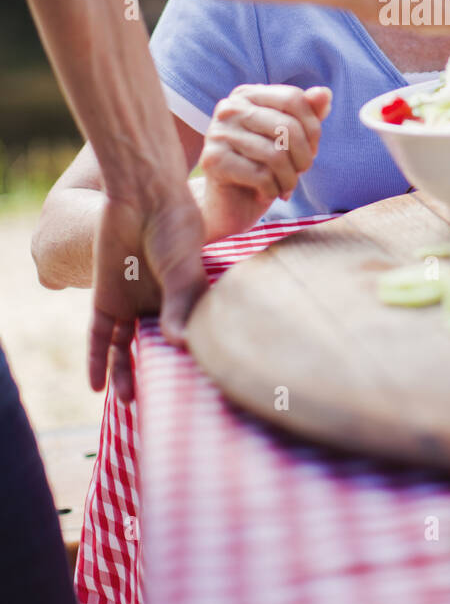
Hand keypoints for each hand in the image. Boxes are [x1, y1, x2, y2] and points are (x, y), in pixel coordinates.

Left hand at [89, 185, 208, 402]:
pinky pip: (100, 337)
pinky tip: (97, 388)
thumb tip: (179, 344)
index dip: (191, 364)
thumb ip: (179, 305)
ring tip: (129, 402)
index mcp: (188, 300)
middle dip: (156, 377)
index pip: (188, 340)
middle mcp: (159, 306)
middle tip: (160, 407)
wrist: (143, 196)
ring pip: (126, 349)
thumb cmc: (175, 227)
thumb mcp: (183, 269)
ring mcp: (132, 304)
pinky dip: (97, 361)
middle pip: (155, 350)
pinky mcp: (106, 300)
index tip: (197, 392)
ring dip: (125, 376)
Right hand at [198, 84, 331, 240]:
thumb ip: (308, 113)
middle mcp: (229, 108)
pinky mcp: (213, 160)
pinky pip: (261, 175)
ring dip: (290, 179)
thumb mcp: (290, 140)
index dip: (312, 128)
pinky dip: (273, 190)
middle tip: (300, 173)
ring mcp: (218, 132)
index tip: (312, 150)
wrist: (229, 207)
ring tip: (285, 187)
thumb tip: (324, 93)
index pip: (293, 98)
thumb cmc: (263, 167)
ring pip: (276, 154)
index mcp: (247, 95)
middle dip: (304, 157)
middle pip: (287, 126)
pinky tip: (266, 194)